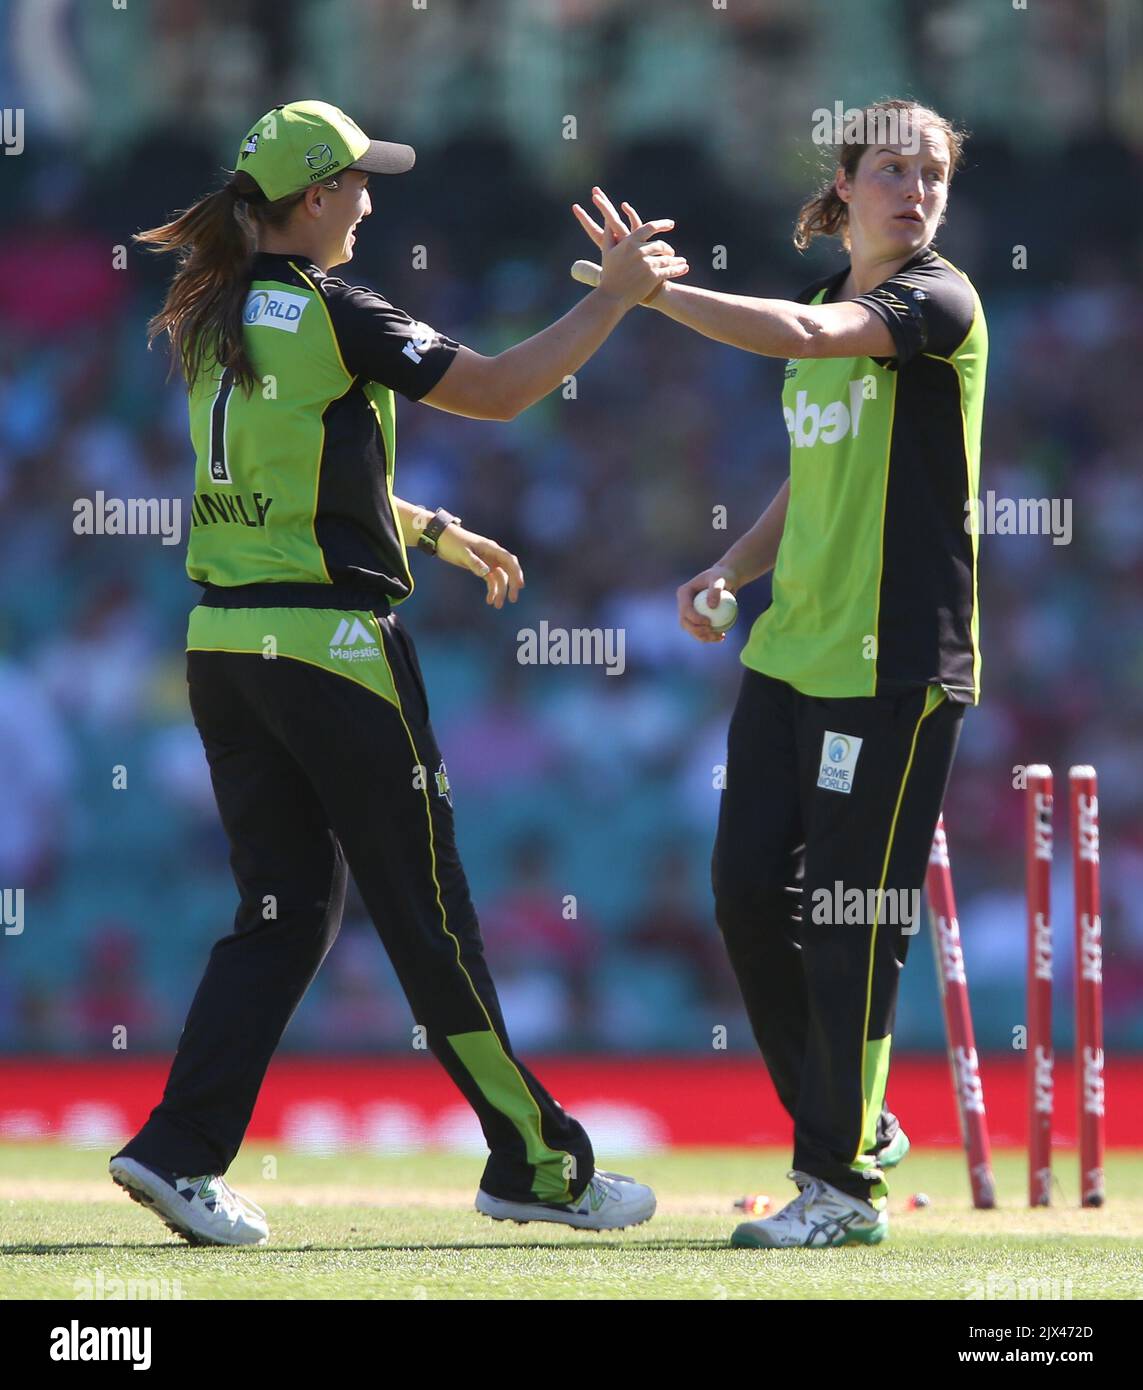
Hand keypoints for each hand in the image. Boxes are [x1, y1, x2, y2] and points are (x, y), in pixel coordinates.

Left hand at [434, 523, 523, 608]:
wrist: (440, 537)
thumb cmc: (452, 542)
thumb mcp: (462, 553)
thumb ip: (474, 563)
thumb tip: (487, 572)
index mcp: (491, 548)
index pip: (509, 560)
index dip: (516, 572)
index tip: (519, 585)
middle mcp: (492, 554)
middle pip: (508, 570)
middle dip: (512, 585)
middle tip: (513, 599)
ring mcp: (487, 561)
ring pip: (500, 577)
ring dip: (500, 591)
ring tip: (497, 605)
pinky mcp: (481, 566)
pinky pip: (490, 579)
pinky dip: (491, 590)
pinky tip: (489, 600)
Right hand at [572, 186, 686, 306]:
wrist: (612, 296)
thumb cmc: (608, 274)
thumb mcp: (606, 252)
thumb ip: (609, 234)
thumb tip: (607, 220)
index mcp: (630, 242)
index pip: (650, 227)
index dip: (662, 224)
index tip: (670, 224)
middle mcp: (640, 251)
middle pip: (660, 244)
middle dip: (667, 248)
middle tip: (670, 252)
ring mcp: (648, 264)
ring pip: (667, 258)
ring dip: (675, 259)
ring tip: (680, 261)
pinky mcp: (654, 277)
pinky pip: (669, 271)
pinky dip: (678, 269)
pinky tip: (684, 268)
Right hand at [677, 564, 739, 643]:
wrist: (727, 579)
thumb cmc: (724, 576)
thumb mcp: (721, 579)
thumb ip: (716, 589)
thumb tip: (711, 607)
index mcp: (684, 593)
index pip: (685, 610)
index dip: (694, 619)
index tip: (709, 623)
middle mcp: (683, 604)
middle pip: (685, 622)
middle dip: (696, 631)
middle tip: (712, 632)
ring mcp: (689, 613)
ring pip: (692, 630)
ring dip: (704, 637)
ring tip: (719, 637)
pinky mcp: (698, 618)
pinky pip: (702, 630)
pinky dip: (711, 636)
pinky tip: (722, 637)